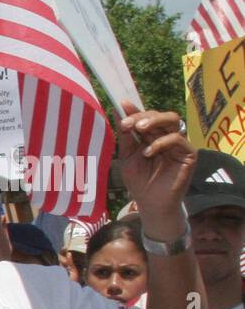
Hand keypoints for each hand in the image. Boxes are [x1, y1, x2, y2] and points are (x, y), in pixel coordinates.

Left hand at [114, 104, 195, 238]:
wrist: (150, 203)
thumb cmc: (139, 181)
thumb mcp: (127, 156)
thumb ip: (126, 136)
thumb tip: (119, 110)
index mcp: (152, 136)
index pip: (147, 117)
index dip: (135, 110)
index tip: (121, 105)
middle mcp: (167, 136)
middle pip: (160, 115)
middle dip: (142, 116)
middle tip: (128, 123)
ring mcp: (179, 144)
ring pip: (173, 120)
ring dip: (154, 121)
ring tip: (139, 129)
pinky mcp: (189, 154)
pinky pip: (178, 139)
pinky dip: (161, 142)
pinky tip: (148, 153)